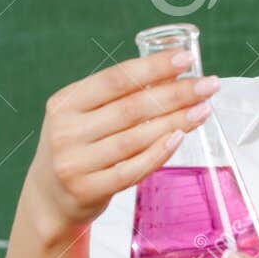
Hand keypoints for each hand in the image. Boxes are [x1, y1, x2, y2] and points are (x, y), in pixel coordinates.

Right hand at [22, 48, 220, 243]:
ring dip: (175, 121)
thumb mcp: (83, 117)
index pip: (114, 79)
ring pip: (135, 138)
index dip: (152, 67)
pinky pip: (132, 169)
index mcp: (64, 103)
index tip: (186, 59)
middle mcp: (66, 131)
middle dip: (175, 94)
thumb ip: (117, 99)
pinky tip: (180, 137)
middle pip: (131, 108)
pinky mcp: (89, 190)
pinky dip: (158, 153)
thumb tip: (173, 75)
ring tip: (203, 109)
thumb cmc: (78, 149)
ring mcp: (76, 163)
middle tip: (208, 85)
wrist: (50, 199)